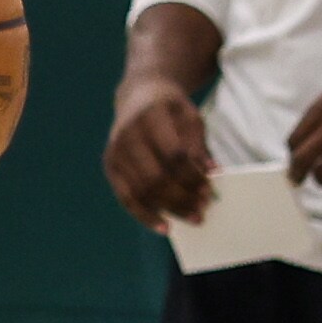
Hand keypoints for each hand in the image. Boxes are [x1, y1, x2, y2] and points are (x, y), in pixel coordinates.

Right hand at [106, 72, 215, 226]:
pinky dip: (145, 215)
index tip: (210, 190)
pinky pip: (126, 198)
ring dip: (169, 209)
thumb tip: (211, 173)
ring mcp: (115, 151)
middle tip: (203, 210)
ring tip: (191, 218)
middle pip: (155, 176)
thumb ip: (199, 145)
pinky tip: (164, 226)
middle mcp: (128, 133)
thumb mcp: (190, 116)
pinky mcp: (110, 165)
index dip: (192, 176)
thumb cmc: (170, 109)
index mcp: (151, 116)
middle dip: (182, 197)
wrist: (138, 95)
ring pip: (141, 191)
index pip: (173, 154)